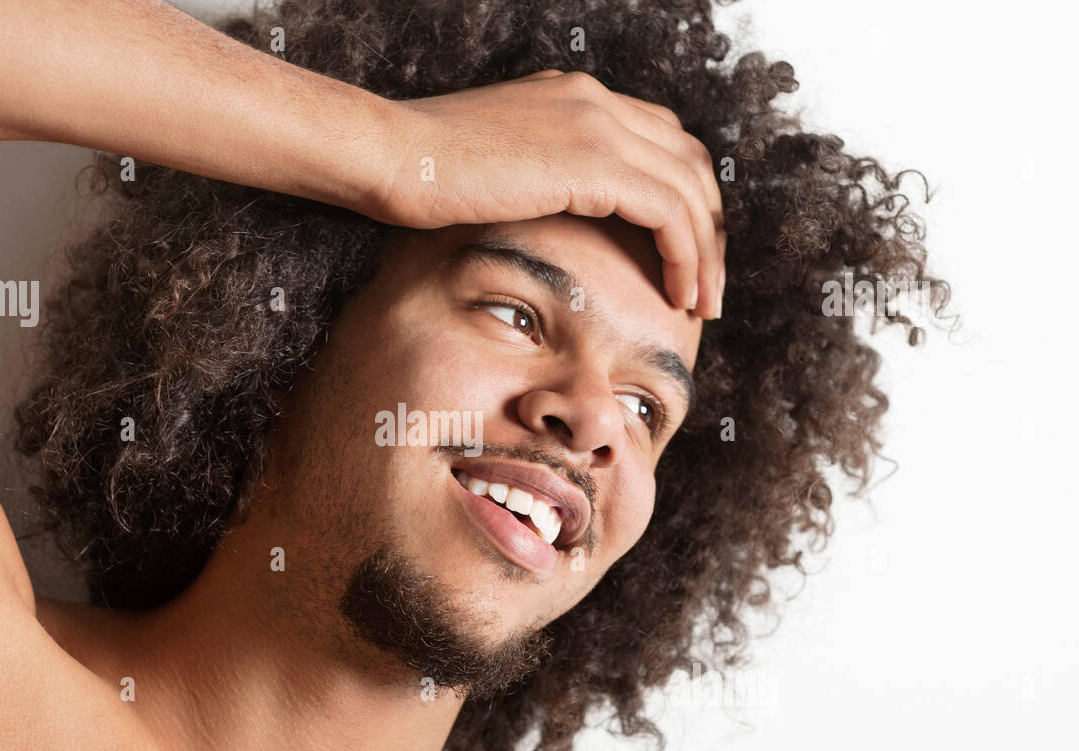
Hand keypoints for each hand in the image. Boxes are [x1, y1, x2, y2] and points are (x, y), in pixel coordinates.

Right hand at [368, 70, 725, 317]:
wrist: (390, 157)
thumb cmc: (421, 178)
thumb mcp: (494, 172)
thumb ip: (536, 181)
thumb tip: (548, 222)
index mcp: (575, 99)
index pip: (660, 145)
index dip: (684, 202)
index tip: (681, 258)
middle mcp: (595, 100)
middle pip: (689, 163)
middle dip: (708, 228)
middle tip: (705, 287)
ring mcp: (596, 123)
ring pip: (690, 189)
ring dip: (706, 251)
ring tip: (702, 303)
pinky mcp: (591, 160)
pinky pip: (669, 211)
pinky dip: (686, 255)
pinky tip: (680, 296)